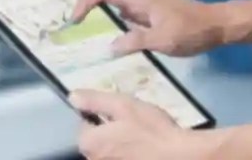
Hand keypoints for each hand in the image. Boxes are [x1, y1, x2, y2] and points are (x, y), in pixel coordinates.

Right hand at [69, 0, 228, 56]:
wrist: (218, 26)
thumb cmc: (192, 30)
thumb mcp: (163, 39)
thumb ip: (135, 41)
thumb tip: (110, 47)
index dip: (85, 2)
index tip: (75, 21)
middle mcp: (139, 0)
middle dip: (88, 11)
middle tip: (75, 32)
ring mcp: (146, 9)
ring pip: (117, 11)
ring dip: (102, 22)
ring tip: (90, 42)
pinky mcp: (153, 18)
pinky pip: (129, 21)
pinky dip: (118, 30)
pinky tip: (117, 47)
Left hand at [71, 90, 221, 159]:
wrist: (179, 156)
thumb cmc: (150, 129)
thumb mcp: (123, 105)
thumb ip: (94, 100)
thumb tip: (72, 97)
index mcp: (89, 143)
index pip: (83, 126)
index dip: (99, 115)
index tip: (117, 112)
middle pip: (95, 141)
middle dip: (108, 131)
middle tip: (130, 123)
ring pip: (109, 151)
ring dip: (119, 143)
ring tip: (139, 135)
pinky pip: (121, 157)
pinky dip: (129, 153)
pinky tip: (144, 149)